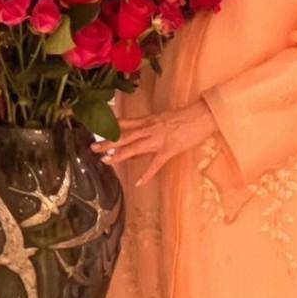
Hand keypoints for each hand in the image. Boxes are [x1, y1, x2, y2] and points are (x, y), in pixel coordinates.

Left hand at [90, 101, 217, 185]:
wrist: (203, 115)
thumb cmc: (187, 116)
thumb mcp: (165, 118)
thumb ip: (151, 127)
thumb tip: (140, 136)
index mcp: (150, 120)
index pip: (126, 123)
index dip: (111, 128)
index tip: (97, 131)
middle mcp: (151, 128)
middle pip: (125, 135)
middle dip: (108, 142)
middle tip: (93, 148)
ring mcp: (159, 139)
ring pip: (135, 147)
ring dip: (119, 154)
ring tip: (106, 161)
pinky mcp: (169, 149)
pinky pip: (156, 163)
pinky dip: (147, 173)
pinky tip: (139, 182)